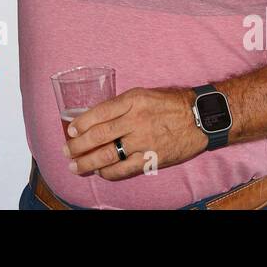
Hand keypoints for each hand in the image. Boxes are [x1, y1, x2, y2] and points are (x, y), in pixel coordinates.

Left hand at [64, 87, 208, 180]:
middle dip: (79, 145)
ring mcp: (143, 141)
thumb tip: (97, 117)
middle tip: (67, 151)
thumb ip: (122, 105)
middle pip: (99, 135)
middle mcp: (136, 119)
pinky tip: (100, 171)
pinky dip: (108, 172)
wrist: (199, 117)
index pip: (100, 112)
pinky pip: (124, 169)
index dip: (82, 123)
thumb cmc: (171, 103)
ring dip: (88, 162)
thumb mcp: (144, 94)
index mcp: (133, 100)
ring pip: (108, 154)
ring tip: (76, 166)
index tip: (71, 130)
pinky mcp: (151, 158)